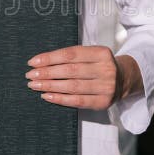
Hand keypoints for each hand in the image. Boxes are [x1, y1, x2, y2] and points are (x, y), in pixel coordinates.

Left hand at [24, 45, 143, 109]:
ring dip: (50, 86)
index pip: (70, 54)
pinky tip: (47, 96)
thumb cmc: (98, 65)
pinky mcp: (103, 102)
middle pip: (70, 71)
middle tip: (30, 75)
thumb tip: (40, 62)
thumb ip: (72, 56)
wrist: (123, 80)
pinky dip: (60, 99)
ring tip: (34, 85)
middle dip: (46, 73)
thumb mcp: (91, 54)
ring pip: (72, 86)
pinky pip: (78, 101)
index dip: (49, 58)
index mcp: (101, 52)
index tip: (32, 62)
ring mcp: (106, 87)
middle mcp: (106, 69)